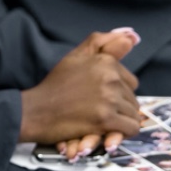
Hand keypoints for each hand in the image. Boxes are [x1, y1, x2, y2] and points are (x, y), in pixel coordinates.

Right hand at [19, 31, 140, 144]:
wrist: (36, 110)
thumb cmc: (55, 85)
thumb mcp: (75, 57)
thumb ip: (101, 43)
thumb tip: (131, 37)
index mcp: (104, 61)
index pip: (131, 82)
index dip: (118, 92)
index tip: (100, 96)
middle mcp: (109, 76)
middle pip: (133, 99)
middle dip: (120, 107)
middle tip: (98, 110)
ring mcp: (108, 98)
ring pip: (134, 114)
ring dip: (121, 121)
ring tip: (101, 120)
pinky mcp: (106, 119)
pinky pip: (132, 127)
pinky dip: (123, 132)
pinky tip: (109, 131)